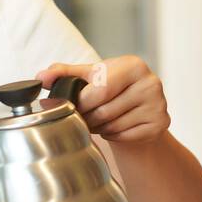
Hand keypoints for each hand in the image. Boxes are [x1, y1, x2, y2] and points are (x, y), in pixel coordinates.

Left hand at [35, 56, 170, 143]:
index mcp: (133, 65)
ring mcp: (158, 104)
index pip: (100, 89)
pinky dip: (113, 135)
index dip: (82, 103)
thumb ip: (64, 73)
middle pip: (106, 111)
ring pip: (114, 126)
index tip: (74, 107)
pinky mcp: (161, 124)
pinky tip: (112, 128)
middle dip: (88, 118)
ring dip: (99, 128)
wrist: (140, 105)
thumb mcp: (91, 75)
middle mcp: (150, 83)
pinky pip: (126, 136)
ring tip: (97, 122)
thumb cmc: (112, 87)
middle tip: (83, 118)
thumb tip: (40, 77)